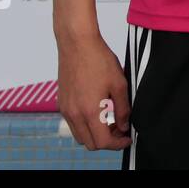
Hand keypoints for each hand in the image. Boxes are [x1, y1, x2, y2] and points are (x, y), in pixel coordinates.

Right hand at [56, 34, 131, 150]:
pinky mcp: (61, 103)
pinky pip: (73, 123)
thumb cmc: (99, 60)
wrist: (77, 43)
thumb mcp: (119, 84)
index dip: (117, 144)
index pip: (102, 142)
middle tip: (120, 129)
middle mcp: (74, 114)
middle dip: (106, 141)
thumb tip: (124, 126)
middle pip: (89, 143)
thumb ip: (123, 108)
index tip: (127, 138)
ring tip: (110, 120)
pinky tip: (97, 111)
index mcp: (89, 112)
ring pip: (80, 135)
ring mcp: (65, 109)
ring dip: (95, 134)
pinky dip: (85, 125)